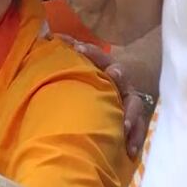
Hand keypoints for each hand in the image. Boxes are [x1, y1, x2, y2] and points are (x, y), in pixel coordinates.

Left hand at [59, 36, 156, 158]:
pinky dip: (135, 139)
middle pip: (123, 77)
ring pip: (135, 106)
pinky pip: (139, 129)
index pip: (101, 56)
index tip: (79, 47)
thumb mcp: (84, 61)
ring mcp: (131, 100)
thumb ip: (67, 49)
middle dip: (118, 76)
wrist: (123, 83)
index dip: (91, 51)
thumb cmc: (96, 75)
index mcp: (107, 66)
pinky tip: (129, 151)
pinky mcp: (136, 119)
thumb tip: (47, 35)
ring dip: (129, 115)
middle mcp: (122, 82)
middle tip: (114, 75)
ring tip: (123, 127)